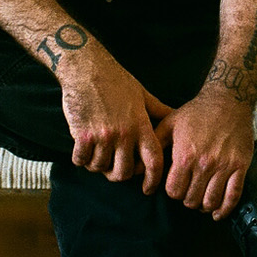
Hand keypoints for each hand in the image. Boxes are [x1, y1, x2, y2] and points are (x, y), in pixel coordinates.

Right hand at [59, 44, 172, 193]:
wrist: (86, 68)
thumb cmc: (115, 80)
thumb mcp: (142, 94)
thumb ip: (158, 110)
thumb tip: (176, 117)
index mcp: (141, 125)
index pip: (154, 161)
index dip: (152, 179)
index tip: (147, 188)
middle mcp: (125, 133)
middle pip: (123, 173)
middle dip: (117, 175)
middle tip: (111, 167)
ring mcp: (104, 135)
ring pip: (100, 168)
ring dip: (96, 165)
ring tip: (95, 152)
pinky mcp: (83, 135)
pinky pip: (82, 160)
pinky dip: (81, 159)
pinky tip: (81, 149)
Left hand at [154, 87, 253, 219]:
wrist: (228, 100)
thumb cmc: (197, 112)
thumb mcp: (170, 123)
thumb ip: (154, 145)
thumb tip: (138, 167)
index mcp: (185, 155)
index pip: (174, 191)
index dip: (173, 192)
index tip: (176, 186)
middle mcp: (204, 163)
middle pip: (192, 199)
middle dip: (187, 199)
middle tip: (188, 192)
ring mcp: (224, 166)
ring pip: (211, 201)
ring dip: (204, 205)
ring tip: (201, 200)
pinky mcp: (240, 166)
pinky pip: (233, 196)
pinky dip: (225, 209)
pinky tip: (217, 212)